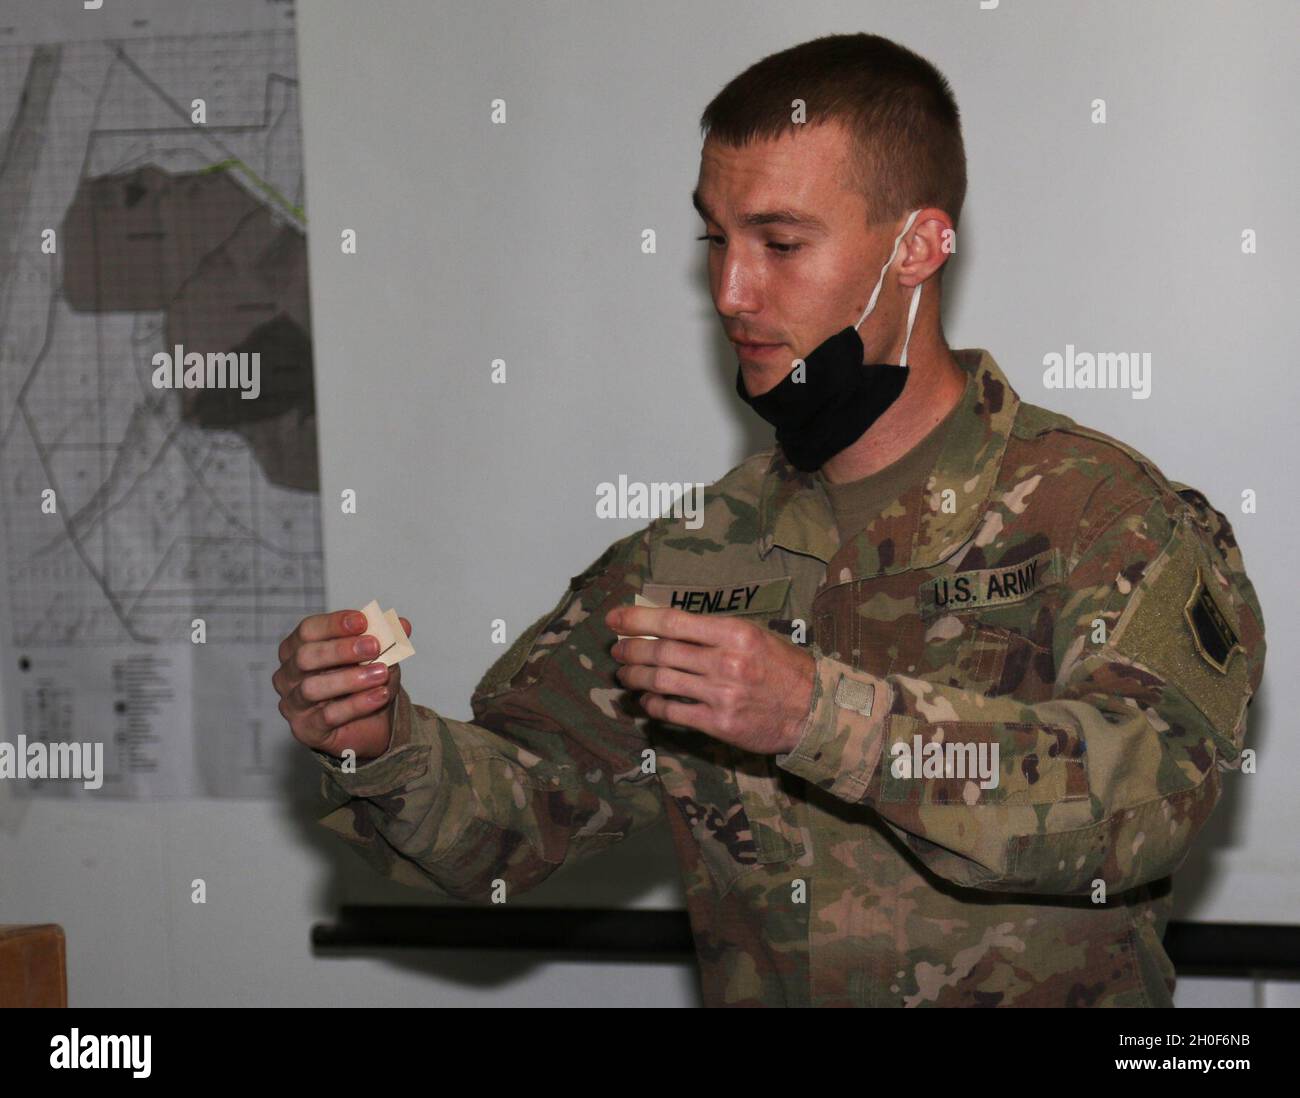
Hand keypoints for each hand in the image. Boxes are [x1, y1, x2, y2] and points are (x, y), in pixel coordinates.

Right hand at [273, 609, 412, 760]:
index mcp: (299, 647)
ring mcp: (293, 703)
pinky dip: (357, 704)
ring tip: (381, 673)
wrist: (373, 723)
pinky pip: (328, 716)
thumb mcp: (381, 655)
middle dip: (341, 650)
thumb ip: (388, 638)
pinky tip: (380, 695)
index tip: (363, 621)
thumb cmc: (366, 681)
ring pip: (312, 687)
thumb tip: (401, 624)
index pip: (308, 630)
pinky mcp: (306, 729)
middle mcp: (288, 674)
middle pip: (305, 656)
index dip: (334, 624)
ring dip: (351, 678)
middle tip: (374, 646)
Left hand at [604, 606, 814, 754]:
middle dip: (631, 650)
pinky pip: (674, 712)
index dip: (637, 619)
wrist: (814, 709)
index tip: (614, 619)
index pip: (672, 622)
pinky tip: (646, 700)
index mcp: (734, 633)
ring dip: (636, 677)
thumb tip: (668, 626)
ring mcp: (722, 694)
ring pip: (662, 682)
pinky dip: (653, 705)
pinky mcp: (719, 723)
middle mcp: (726, 662)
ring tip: (624, 675)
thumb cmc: (783, 668)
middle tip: (617, 650)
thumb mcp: (754, 636)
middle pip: (661, 652)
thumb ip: (714, 632)